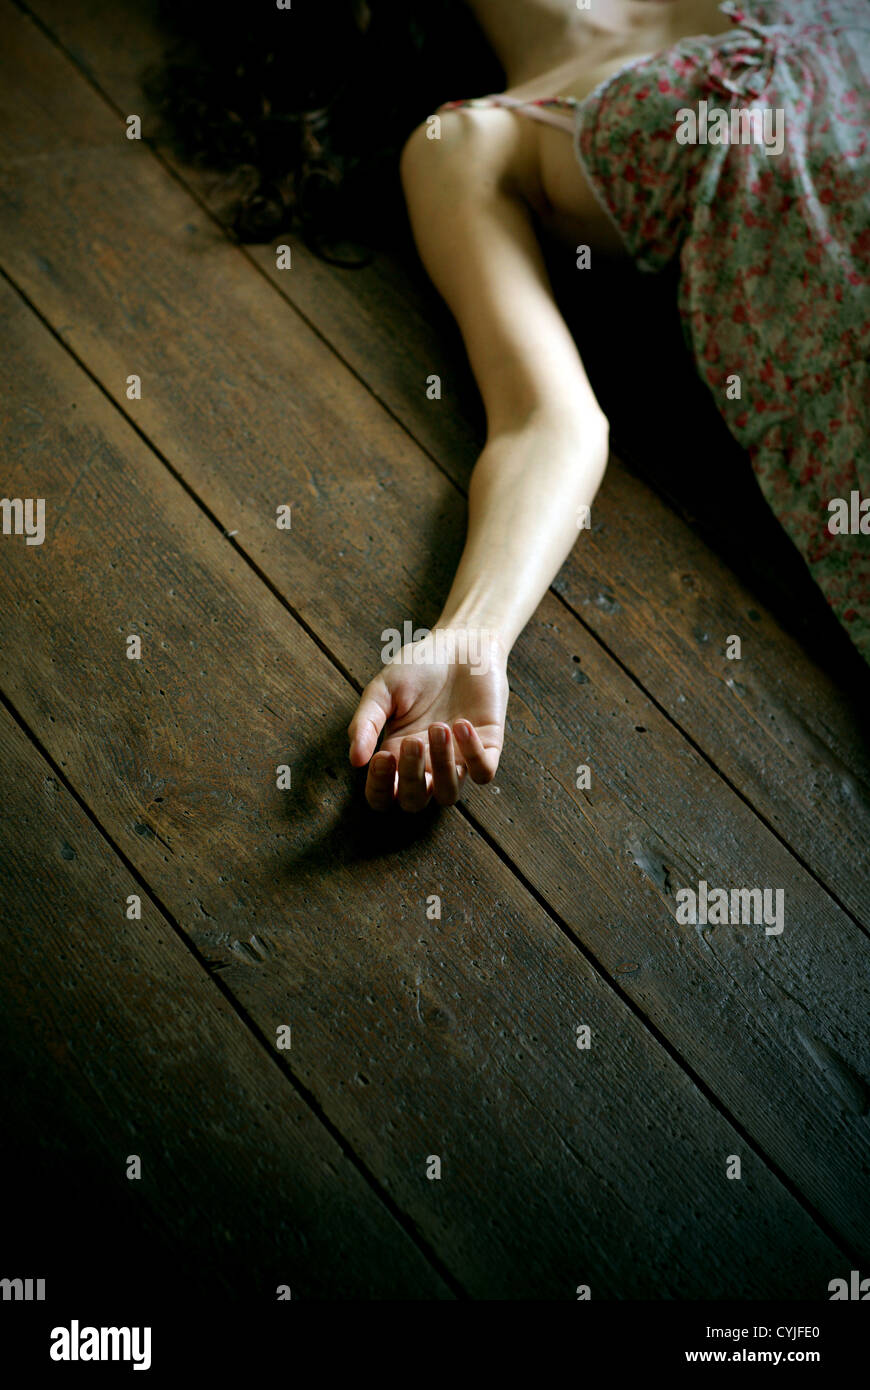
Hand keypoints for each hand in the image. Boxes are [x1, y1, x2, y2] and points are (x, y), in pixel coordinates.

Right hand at [347, 628, 508, 810]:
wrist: (461, 643)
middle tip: (413, 742)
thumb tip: (355, 761)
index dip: (379, 788)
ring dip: (442, 766)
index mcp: (396, 754)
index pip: (383, 794)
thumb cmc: (419, 666)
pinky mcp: (487, 747)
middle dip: (411, 777)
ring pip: (448, 795)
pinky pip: (483, 772)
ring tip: (440, 727)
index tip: (381, 757)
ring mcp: (458, 760)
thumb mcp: (382, 690)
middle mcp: (426, 765)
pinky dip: (473, 755)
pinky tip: (462, 724)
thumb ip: (366, 723)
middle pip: (414, 802)